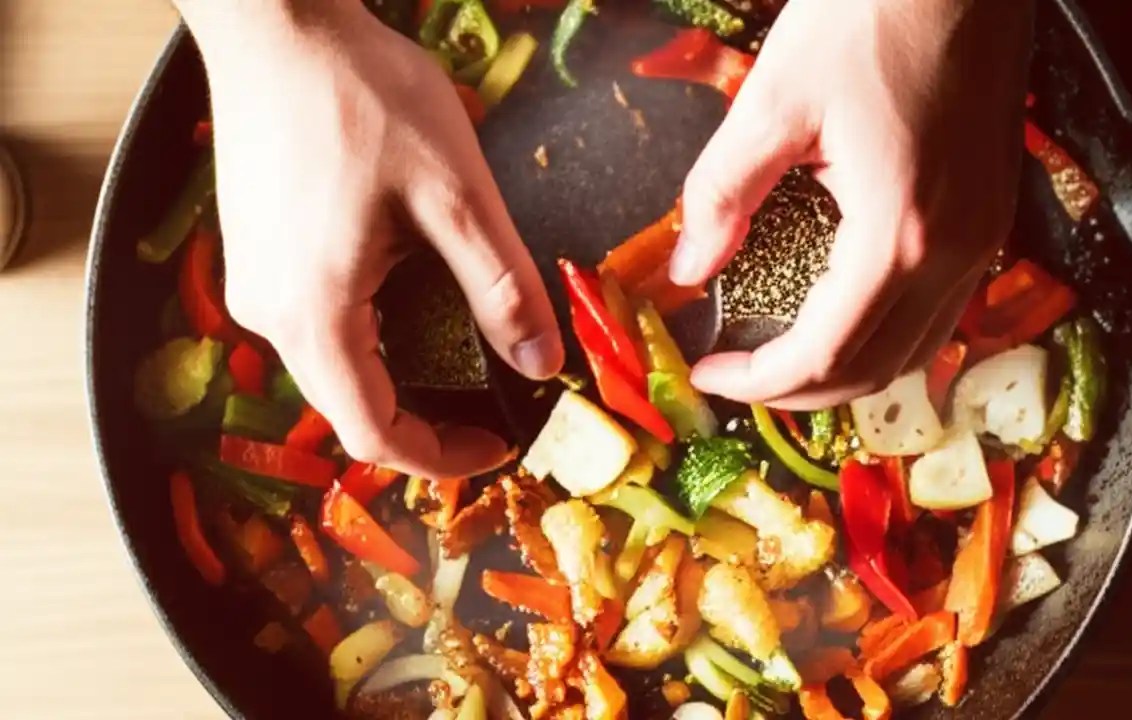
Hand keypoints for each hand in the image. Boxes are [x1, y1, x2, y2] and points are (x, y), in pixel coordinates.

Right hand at [182, 0, 562, 476]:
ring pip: (335, 364)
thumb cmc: (361, 96)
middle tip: (494, 403)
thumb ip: (501, 287)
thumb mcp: (456, 197)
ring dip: (401, 372)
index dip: (443, 456)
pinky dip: (373, 331)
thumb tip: (540, 362)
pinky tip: (415, 291)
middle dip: (427, 418)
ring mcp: (255, 283)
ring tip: (465, 346)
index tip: (501, 443)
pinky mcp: (256, 252)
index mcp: (314, 314)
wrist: (277, 24)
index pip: (375, 433)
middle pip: (352, 405)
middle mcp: (270, 313)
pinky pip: (318, 320)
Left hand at [671, 0, 1032, 408]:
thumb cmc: (873, 12)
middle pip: (876, 373)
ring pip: (914, 349)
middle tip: (737, 375)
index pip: (826, 355)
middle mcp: (955, 252)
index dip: (759, 383)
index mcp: (899, 233)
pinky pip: (938, 310)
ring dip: (844, 370)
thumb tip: (689, 267)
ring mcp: (984, 236)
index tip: (709, 374)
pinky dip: (884, 333)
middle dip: (798, 392)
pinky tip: (839, 310)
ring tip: (780, 355)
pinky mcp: (990, 214)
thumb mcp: (774, 100)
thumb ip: (723, 192)